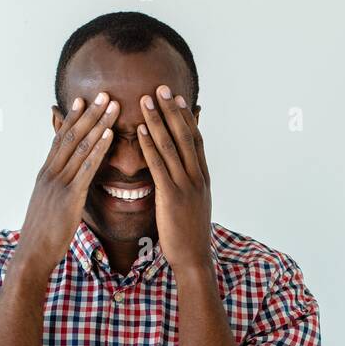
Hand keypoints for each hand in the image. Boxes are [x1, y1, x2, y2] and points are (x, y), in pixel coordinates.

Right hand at [17, 93, 119, 270]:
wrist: (32, 255)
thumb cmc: (44, 236)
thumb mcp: (49, 207)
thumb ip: (59, 192)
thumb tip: (67, 186)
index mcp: (45, 174)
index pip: (59, 140)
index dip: (71, 119)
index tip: (82, 100)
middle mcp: (50, 174)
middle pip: (70, 136)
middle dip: (88, 114)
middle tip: (103, 94)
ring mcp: (58, 184)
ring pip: (80, 147)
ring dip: (98, 124)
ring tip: (112, 106)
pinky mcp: (69, 197)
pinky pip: (86, 169)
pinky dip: (98, 150)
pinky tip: (110, 136)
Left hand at [137, 84, 212, 269]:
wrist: (194, 258)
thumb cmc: (190, 235)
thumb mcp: (194, 205)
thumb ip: (189, 187)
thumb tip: (184, 176)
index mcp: (202, 178)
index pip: (196, 140)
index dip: (187, 118)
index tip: (179, 99)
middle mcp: (197, 177)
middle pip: (185, 135)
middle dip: (173, 110)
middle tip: (163, 87)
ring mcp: (186, 185)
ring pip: (171, 145)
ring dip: (158, 120)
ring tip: (147, 99)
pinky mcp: (172, 196)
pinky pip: (159, 165)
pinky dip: (150, 145)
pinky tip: (142, 130)